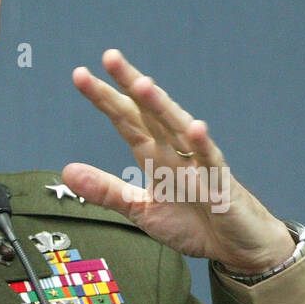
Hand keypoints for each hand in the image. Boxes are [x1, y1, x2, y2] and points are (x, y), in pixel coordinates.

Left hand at [62, 49, 295, 272]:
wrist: (236, 245)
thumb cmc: (194, 222)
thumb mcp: (141, 209)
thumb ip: (107, 190)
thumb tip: (67, 170)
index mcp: (155, 153)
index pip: (126, 119)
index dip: (105, 98)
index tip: (81, 76)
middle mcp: (176, 150)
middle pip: (150, 111)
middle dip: (131, 85)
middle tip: (110, 58)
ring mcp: (200, 163)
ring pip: (179, 127)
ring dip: (162, 106)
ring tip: (143, 85)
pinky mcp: (222, 184)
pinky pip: (212, 162)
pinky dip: (204, 146)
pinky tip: (196, 130)